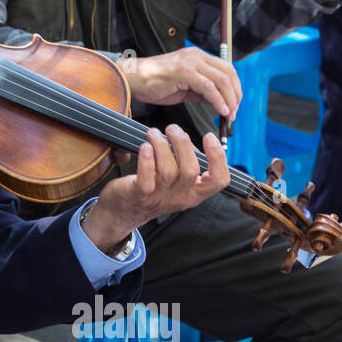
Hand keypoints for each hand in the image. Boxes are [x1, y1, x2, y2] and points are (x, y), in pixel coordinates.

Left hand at [83, 127, 229, 250]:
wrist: (123, 212)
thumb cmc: (152, 190)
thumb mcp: (176, 182)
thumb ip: (185, 164)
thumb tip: (186, 141)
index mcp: (194, 193)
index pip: (219, 181)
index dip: (218, 157)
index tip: (208, 136)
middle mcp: (180, 197)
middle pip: (191, 170)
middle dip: (183, 144)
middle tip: (173, 128)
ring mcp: (159, 198)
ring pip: (168, 171)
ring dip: (162, 146)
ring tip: (154, 133)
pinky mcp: (139, 195)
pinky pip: (146, 180)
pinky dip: (146, 161)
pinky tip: (145, 147)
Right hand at [118, 49, 241, 119]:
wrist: (131, 79)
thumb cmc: (153, 83)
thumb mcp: (183, 86)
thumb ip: (201, 91)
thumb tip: (219, 101)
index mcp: (197, 56)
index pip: (226, 69)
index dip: (235, 88)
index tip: (234, 105)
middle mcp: (196, 56)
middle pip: (228, 73)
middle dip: (235, 95)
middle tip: (234, 113)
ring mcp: (190, 62)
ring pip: (221, 79)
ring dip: (229, 99)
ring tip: (229, 115)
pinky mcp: (184, 72)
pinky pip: (209, 87)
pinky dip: (218, 100)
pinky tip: (221, 111)